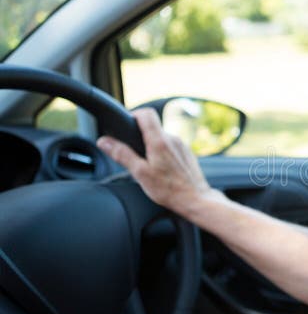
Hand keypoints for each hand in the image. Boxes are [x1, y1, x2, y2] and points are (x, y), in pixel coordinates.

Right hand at [97, 108, 213, 215]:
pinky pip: (171, 146)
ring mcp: (182, 145)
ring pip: (162, 138)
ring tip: (147, 164)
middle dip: (140, 135)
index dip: (134, 115)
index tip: (126, 125)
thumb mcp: (140, 173)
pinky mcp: (187, 153)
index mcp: (160, 141)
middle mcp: (173, 139)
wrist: (196, 199)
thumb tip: (104, 141)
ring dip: (151, 145)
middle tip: (132, 152)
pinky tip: (161, 169)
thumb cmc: (169, 189)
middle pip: (153, 126)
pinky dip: (162, 152)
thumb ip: (122, 154)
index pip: (146, 114)